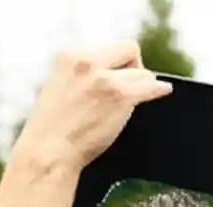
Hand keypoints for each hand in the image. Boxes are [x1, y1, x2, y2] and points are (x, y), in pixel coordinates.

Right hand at [12, 41, 172, 175]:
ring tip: (134, 101)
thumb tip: (112, 74)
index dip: (117, 63)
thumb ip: (83, 75)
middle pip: (129, 50)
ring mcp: (105, 79)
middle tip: (130, 87)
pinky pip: (152, 87)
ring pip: (143, 73)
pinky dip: (159, 91)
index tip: (118, 77)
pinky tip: (163, 92)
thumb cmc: (53, 130)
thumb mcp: (61, 87)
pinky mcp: (120, 96)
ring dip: (142, 87)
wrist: (49, 152)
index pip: (109, 47)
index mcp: (70, 56)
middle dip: (134, 68)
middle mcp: (87, 62)